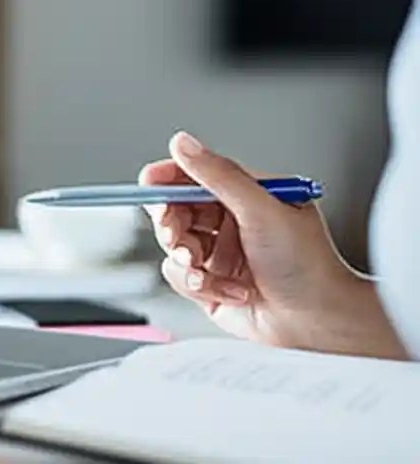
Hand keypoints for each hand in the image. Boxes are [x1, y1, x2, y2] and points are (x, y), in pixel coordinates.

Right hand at [141, 132, 406, 358]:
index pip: (197, 176)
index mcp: (248, 195)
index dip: (168, 178)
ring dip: (185, 260)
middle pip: (176, 212)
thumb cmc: (308, 267)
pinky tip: (233, 291)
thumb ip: (218, 176)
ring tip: (204, 271)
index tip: (149, 182)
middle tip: (175, 236)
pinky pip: (180, 277)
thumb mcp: (261, 210)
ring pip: (174, 246)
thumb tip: (183, 144)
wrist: (317, 324)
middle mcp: (231, 223)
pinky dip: (201, 286)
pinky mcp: (210, 284)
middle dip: (172, 226)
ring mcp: (220, 255)